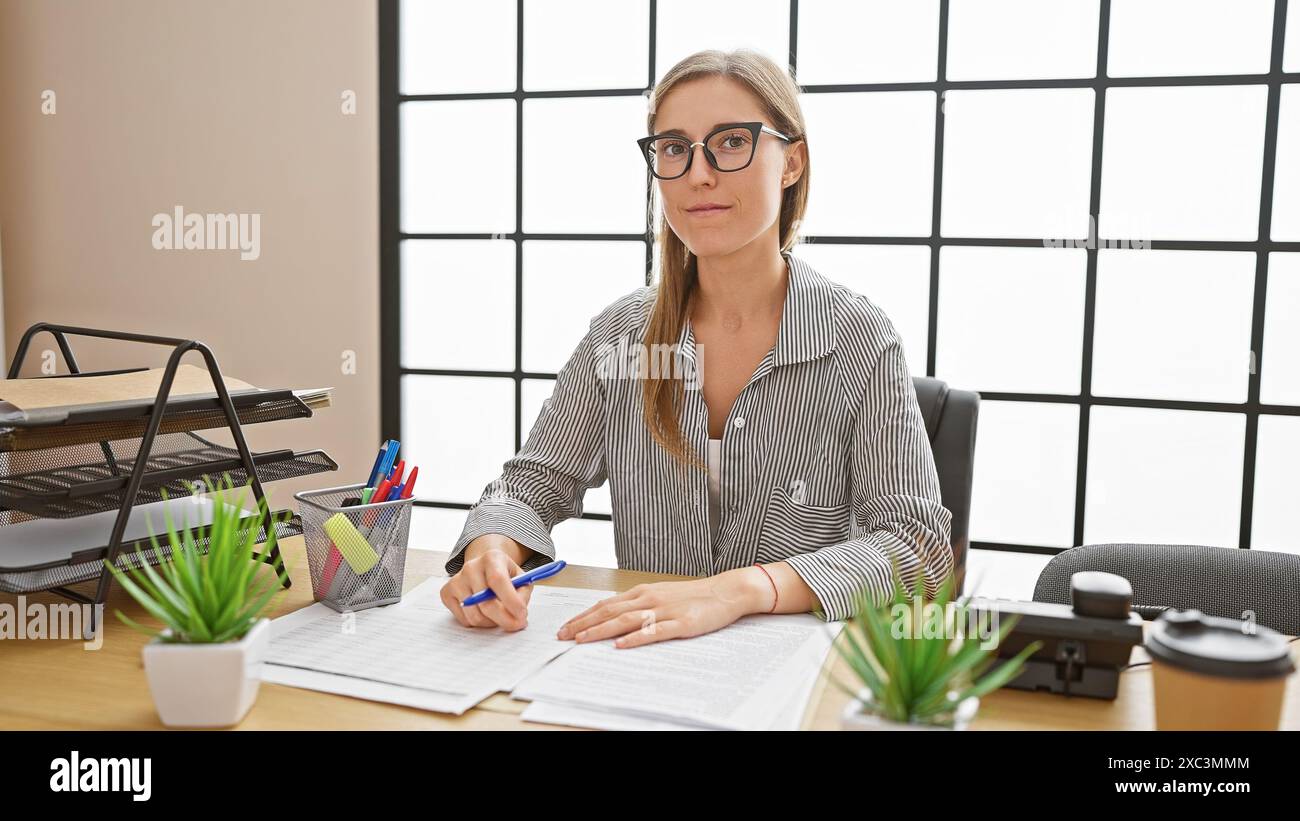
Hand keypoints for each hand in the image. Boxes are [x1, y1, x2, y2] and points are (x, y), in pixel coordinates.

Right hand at [440, 539, 532, 630]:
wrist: (483, 568)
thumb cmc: (504, 575)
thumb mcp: (520, 578)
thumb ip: (523, 594)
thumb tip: (518, 616)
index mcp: (491, 558)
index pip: (498, 580)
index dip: (511, 600)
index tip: (522, 615)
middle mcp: (470, 567)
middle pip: (485, 602)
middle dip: (504, 619)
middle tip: (517, 625)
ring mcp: (456, 580)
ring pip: (475, 615)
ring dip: (492, 622)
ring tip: (501, 616)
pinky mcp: (446, 593)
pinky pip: (465, 620)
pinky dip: (479, 623)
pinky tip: (485, 613)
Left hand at [556, 574, 765, 648]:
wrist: (726, 591)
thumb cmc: (694, 595)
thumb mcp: (661, 595)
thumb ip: (639, 604)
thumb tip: (614, 617)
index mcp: (642, 591)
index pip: (605, 604)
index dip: (583, 616)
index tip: (566, 627)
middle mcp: (649, 598)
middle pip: (609, 612)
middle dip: (583, 624)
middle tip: (563, 636)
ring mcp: (664, 611)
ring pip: (625, 621)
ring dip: (600, 631)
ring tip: (581, 640)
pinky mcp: (680, 624)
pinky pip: (653, 632)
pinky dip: (635, 638)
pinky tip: (621, 645)